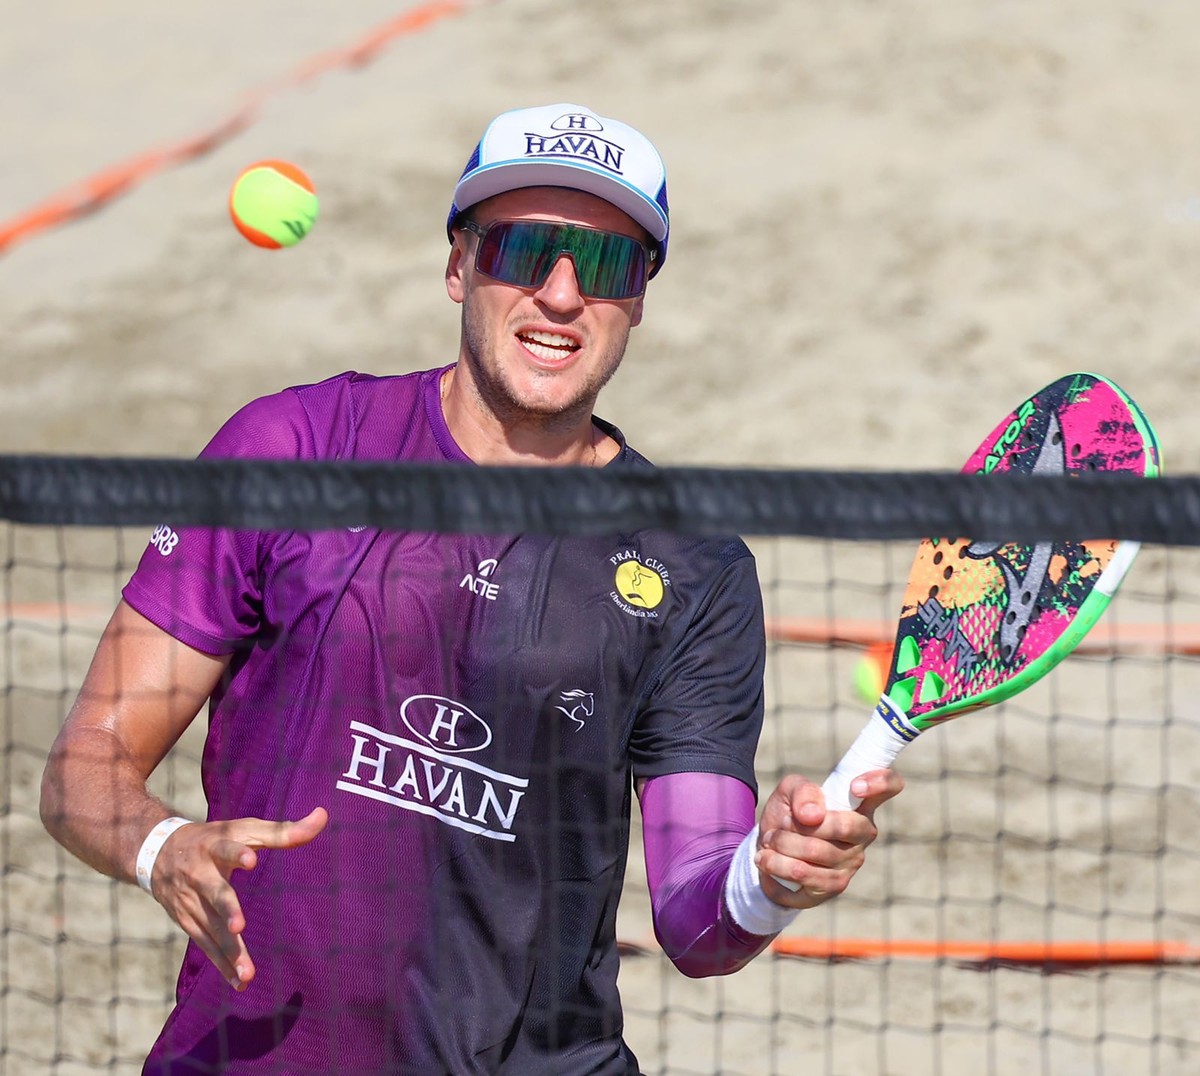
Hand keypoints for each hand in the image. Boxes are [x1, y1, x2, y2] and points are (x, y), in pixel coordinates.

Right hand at [148, 807, 327, 989]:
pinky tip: (239, 982)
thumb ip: (283, 830)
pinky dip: (221, 965)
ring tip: (247, 973)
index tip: (250, 859)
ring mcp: (190, 901)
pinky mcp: (187, 922)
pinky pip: (206, 946)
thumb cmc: (215, 838)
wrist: (156, 851)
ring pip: (211, 928)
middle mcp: (199, 874)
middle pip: (215, 894)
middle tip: (239, 925)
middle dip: (226, 910)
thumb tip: (323, 815)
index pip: (226, 848)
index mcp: (215, 846)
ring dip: (228, 951)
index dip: (236, 853)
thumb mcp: (244, 829)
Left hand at [753, 771, 902, 908]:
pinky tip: (767, 861)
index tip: (854, 787)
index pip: (889, 785)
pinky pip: (805, 879)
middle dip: (800, 824)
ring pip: (816, 853)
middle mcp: (863, 834)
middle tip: (778, 825)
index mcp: (859, 804)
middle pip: (844, 826)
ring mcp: (851, 863)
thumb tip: (812, 815)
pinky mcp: (833, 887)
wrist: (768, 849)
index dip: (880, 782)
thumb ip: (802, 791)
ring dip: (781, 847)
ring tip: (767, 842)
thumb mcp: (788, 791)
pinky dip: (777, 868)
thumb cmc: (788, 814)